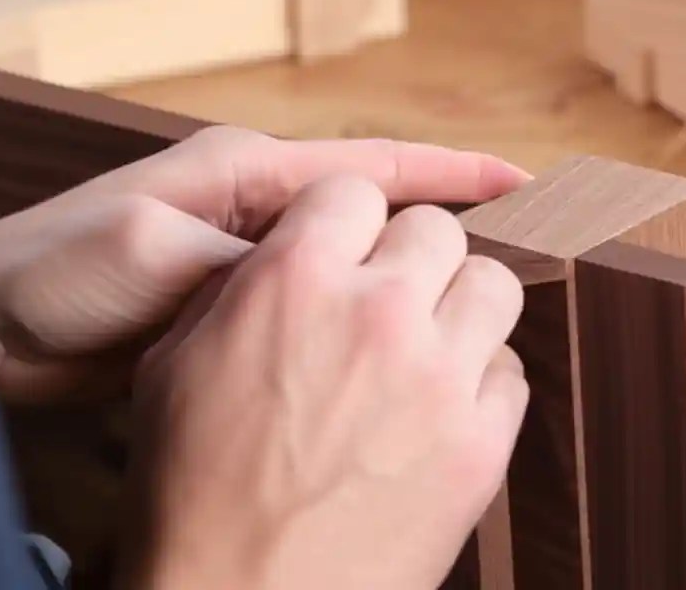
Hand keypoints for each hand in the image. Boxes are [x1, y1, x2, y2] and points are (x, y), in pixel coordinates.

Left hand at [0, 126, 528, 402]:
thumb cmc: (59, 271)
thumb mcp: (154, 250)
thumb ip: (243, 257)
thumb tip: (319, 280)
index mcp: (252, 177)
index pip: (376, 166)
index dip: (453, 174)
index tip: (520, 183)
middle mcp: (263, 214)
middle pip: (379, 216)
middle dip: (443, 235)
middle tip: (508, 265)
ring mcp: (255, 266)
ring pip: (357, 272)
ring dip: (405, 287)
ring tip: (467, 316)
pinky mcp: (241, 314)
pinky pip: (323, 317)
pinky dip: (361, 329)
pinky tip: (390, 356)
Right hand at [119, 177, 526, 589]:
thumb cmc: (192, 494)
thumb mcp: (174, 365)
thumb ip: (242, 290)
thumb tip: (292, 255)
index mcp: (294, 280)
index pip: (356, 190)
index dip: (349, 222)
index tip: (350, 250)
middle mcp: (379, 312)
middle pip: (438, 230)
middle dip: (411, 260)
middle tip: (390, 304)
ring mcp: (441, 377)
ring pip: (494, 286)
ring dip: (462, 308)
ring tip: (429, 347)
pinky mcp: (483, 442)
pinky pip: (512, 373)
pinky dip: (483, 385)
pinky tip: (442, 413)